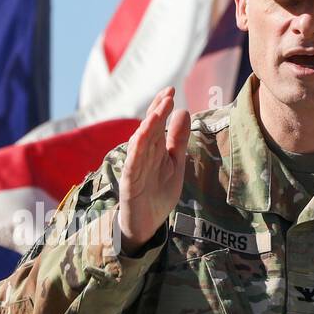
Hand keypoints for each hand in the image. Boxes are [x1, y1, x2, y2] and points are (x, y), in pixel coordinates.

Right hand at [118, 87, 190, 253]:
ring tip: (158, 111)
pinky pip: (132, 164)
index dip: (162, 106)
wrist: (147, 224)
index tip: (171, 90)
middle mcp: (143, 155)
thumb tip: (184, 111)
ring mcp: (135, 168)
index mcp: (154, 149)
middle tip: (168, 93)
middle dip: (157, 111)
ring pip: (140, 143)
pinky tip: (141, 137)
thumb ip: (177, 140)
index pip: (156, 123)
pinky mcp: (129, 182)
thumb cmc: (158, 192)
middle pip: (148, 128)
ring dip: (148, 126)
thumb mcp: (174, 163)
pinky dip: (136, 150)